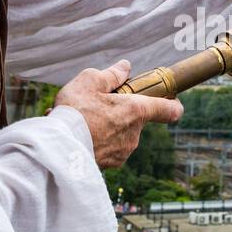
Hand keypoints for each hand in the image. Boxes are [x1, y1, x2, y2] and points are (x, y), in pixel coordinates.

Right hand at [52, 60, 183, 167]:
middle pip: (135, 119)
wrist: (58, 149)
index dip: (173, 103)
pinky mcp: (110, 164)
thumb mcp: (90, 81)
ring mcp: (123, 151)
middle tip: (95, 106)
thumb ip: (111, 74)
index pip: (170, 110)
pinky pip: (107, 147)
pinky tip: (75, 134)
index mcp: (135, 110)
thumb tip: (125, 67)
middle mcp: (134, 134)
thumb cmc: (74, 111)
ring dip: (104, 126)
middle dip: (118, 111)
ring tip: (78, 122)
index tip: (170, 98)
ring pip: (118, 133)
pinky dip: (95, 140)